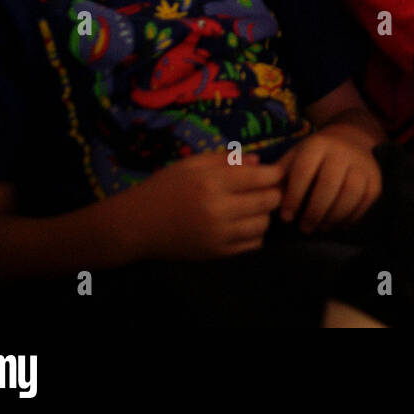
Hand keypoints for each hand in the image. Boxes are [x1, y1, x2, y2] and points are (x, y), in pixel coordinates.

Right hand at [130, 151, 284, 260]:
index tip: (275, 171)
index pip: (262, 177)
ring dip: (264, 214)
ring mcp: (219, 235)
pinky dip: (254, 233)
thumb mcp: (191, 164)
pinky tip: (242, 224)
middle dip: (274, 192)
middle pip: (269, 201)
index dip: (276, 172)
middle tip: (267, 188)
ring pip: (264, 224)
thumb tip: (258, 161)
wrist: (137, 225)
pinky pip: (253, 244)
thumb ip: (226, 159)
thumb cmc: (164, 188)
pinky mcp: (217, 253)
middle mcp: (219, 210)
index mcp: (212, 183)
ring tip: (252, 206)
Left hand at [277, 129, 381, 233]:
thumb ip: (280, 175)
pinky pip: (367, 201)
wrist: (351, 139)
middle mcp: (342, 152)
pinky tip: (337, 224)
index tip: (286, 217)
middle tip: (304, 228)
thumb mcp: (295, 156)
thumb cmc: (314, 156)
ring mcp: (362, 165)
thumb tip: (265, 197)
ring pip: (351, 193)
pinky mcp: (375, 178)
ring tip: (320, 227)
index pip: (304, 171)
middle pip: (329, 184)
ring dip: (334, 216)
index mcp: (317, 145)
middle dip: (314, 211)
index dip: (293, 197)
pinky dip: (352, 217)